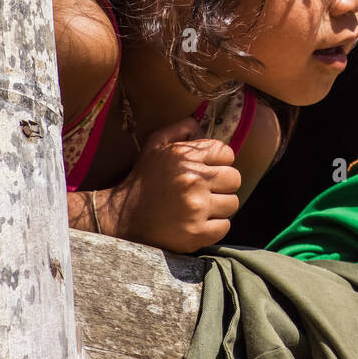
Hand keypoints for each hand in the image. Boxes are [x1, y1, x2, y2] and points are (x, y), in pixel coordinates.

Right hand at [100, 115, 241, 252]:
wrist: (122, 218)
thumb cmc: (144, 180)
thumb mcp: (156, 145)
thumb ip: (181, 129)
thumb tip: (203, 125)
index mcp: (184, 157)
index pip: (227, 153)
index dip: (218, 162)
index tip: (205, 171)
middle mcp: (192, 180)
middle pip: (234, 178)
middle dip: (221, 184)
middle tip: (204, 190)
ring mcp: (196, 208)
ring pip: (232, 203)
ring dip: (218, 206)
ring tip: (198, 207)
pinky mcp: (197, 233)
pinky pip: (225, 226)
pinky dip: (214, 226)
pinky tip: (196, 222)